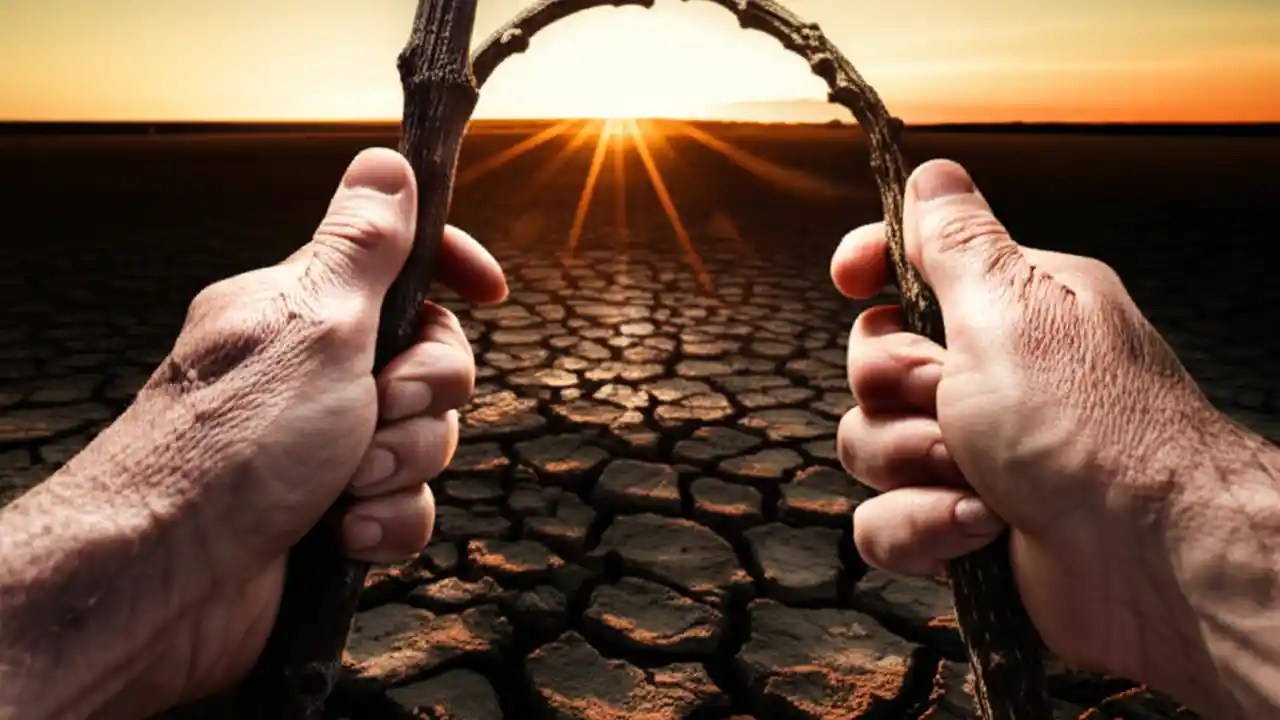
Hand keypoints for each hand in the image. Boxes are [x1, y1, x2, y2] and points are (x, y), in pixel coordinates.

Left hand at [0, 149, 505, 717]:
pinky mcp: (334, 514)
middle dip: (428, 391)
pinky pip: (406, 504)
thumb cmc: (234, 442)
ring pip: (424, 437)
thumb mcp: (315, 323)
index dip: (452, 267)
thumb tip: (385, 162)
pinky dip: (388, 520)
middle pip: (433, 358)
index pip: (398, 263)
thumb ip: (363, 245)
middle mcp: (317, 372)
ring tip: (349, 484)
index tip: (491, 290)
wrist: (170, 580)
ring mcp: (325, 445)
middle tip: (381, 407)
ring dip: (403, 463)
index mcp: (305, 310)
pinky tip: (346, 535)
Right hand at [831, 160, 1247, 714]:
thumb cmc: (1091, 424)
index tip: (850, 281)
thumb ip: (958, 241)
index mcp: (1009, 309)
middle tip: (948, 399)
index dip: (870, 269)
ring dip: (908, 462)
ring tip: (974, 477)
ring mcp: (974, 454)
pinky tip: (977, 528)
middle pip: (872, 364)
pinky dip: (921, 526)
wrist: (1153, 559)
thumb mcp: (1011, 309)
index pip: (912, 268)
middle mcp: (990, 376)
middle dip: (895, 387)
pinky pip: (885, 521)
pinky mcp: (960, 525)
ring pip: (868, 445)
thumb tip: (933, 173)